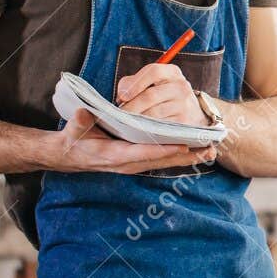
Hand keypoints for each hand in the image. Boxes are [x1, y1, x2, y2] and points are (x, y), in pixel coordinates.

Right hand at [48, 110, 217, 173]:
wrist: (65, 156)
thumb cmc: (70, 142)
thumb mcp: (71, 132)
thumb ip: (78, 124)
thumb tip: (84, 113)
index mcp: (114, 155)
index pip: (143, 153)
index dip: (164, 149)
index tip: (185, 144)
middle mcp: (127, 163)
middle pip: (162, 160)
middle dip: (187, 156)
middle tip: (211, 150)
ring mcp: (133, 164)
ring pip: (165, 162)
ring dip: (188, 158)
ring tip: (211, 152)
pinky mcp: (136, 161)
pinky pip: (161, 160)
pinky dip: (178, 156)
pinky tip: (195, 152)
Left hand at [116, 63, 206, 125]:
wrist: (191, 112)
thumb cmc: (164, 95)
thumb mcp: (153, 82)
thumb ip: (133, 82)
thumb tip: (121, 94)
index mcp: (172, 72)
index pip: (153, 71)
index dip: (135, 83)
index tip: (122, 96)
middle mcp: (181, 87)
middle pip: (150, 95)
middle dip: (131, 106)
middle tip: (119, 115)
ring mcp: (184, 105)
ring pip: (153, 113)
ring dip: (136, 119)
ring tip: (126, 122)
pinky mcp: (183, 122)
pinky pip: (160, 126)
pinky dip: (147, 128)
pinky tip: (140, 129)